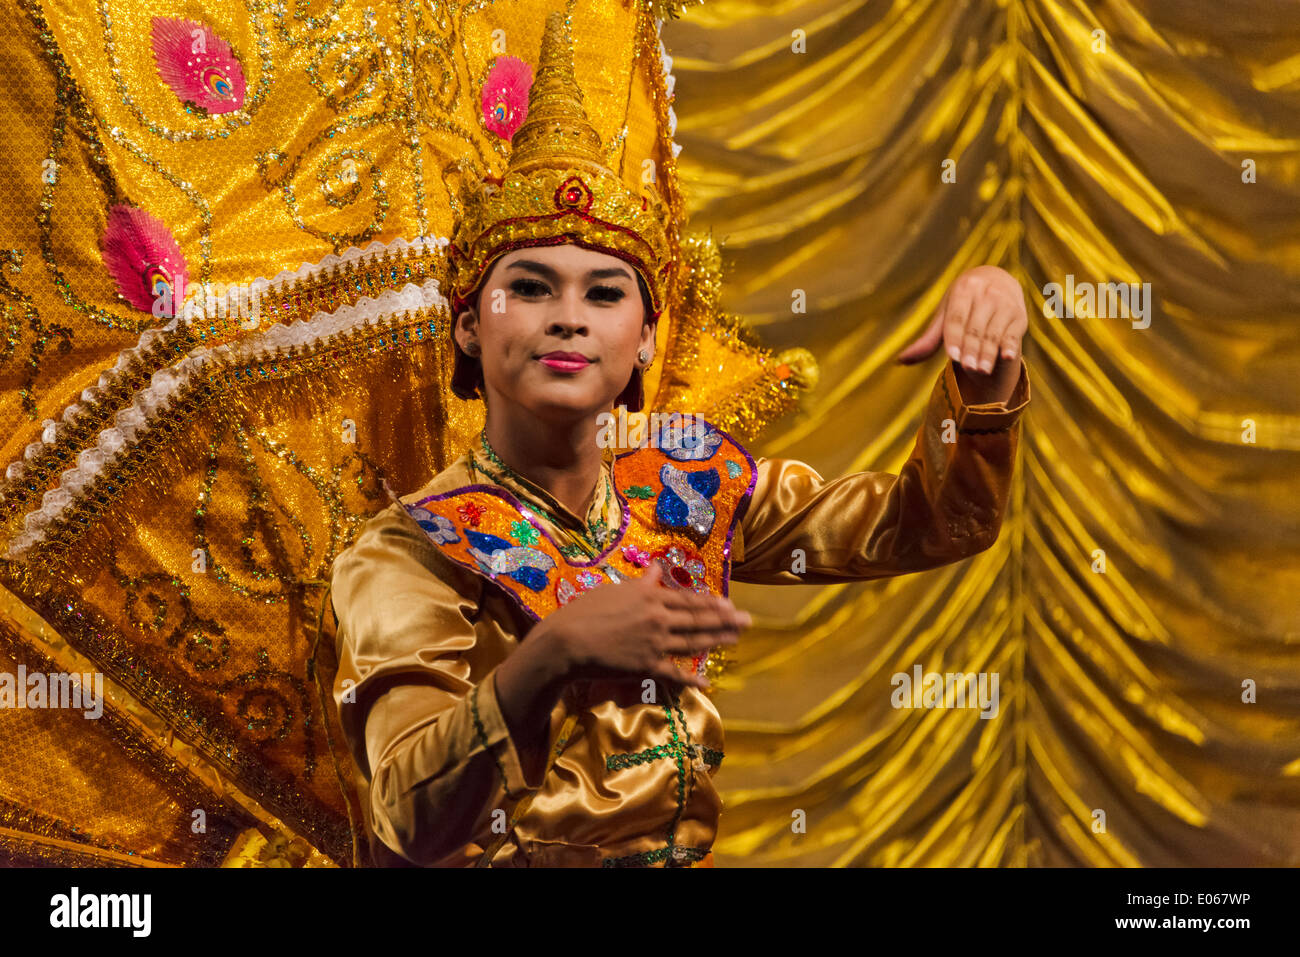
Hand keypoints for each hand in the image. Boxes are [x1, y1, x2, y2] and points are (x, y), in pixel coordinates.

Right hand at [541, 562, 748, 690]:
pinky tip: (707, 681)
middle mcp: (659, 618)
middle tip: (747, 621)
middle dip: (725, 621)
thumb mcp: (614, 590)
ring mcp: (655, 643)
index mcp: (651, 597)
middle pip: (698, 619)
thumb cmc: (585, 611)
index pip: (688, 600)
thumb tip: (655, 568)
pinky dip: (691, 678)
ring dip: (717, 641)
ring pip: (693, 642)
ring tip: (735, 639)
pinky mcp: (647, 666)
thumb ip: (640, 582)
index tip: (728, 604)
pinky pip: (674, 673)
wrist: (567, 641)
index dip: (710, 603)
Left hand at [896, 265, 1027, 374]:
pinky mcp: (1019, 315)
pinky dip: (1009, 345)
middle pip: (975, 328)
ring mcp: (1004, 303)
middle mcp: (986, 293)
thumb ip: (928, 339)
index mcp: (963, 290)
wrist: (999, 280)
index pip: (956, 318)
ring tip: (981, 370)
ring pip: (993, 333)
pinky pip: (1012, 333)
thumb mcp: (946, 313)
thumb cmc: (964, 302)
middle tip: (966, 367)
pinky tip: (1006, 357)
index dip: (954, 337)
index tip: (951, 356)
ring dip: (987, 353)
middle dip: (970, 349)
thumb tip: (900, 360)